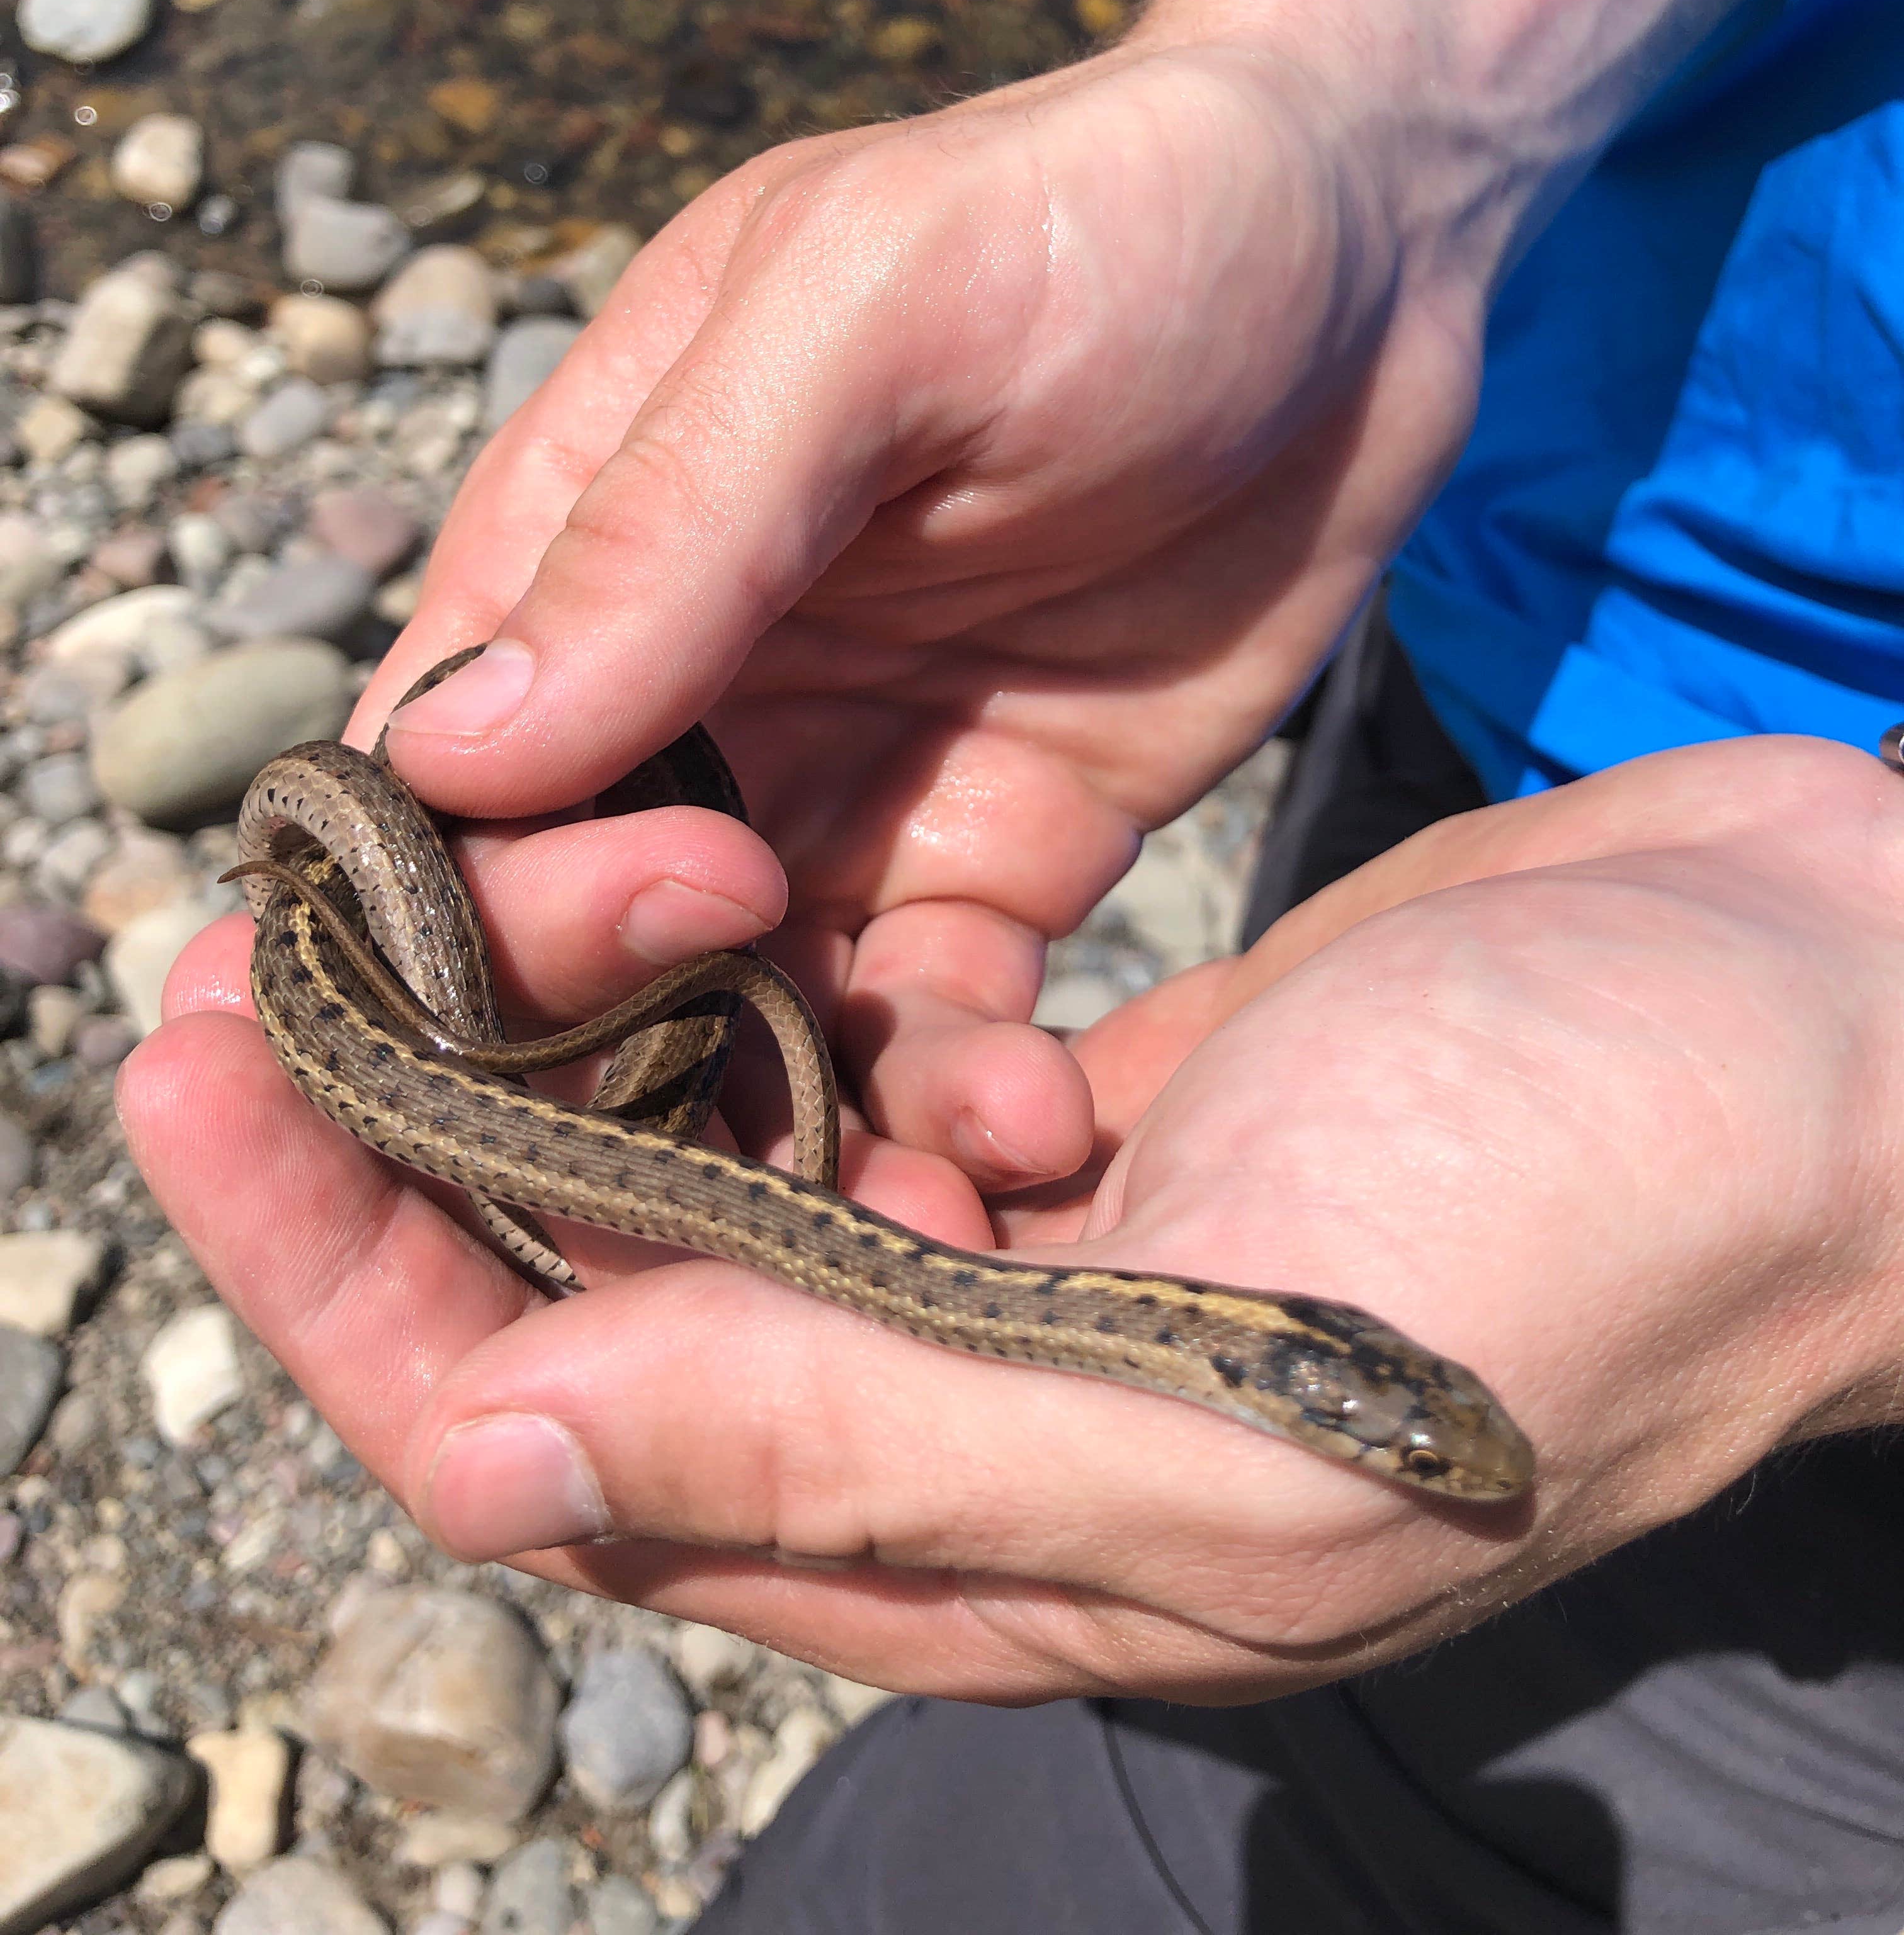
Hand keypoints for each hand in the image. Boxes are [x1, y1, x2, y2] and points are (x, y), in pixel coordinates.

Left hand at [120, 734, 1903, 1701]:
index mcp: (975, 1529)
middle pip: (607, 1302)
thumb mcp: (1211, 1383)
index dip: (343, 1272)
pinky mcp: (1130, 1131)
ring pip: (731, 1187)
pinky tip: (897, 968)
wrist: (1830, 1039)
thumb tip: (499, 1462)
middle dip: (422, 1138)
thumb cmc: (1582, 1223)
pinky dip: (848, 1021)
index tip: (198, 1074)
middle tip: (261, 958)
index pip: (556, 1431)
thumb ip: (853, 1441)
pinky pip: (889, 1095)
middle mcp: (985, 1423)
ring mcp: (1059, 1274)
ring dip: (627, 1056)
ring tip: (557, 901)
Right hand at [363, 33, 1495, 1197]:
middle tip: (759, 1138)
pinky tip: (1030, 1140)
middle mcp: (690, 701)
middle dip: (622, 1077)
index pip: (437, 783)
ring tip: (909, 1232)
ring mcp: (840, 797)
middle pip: (566, 952)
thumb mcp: (872, 310)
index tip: (597, 971)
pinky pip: (928, 1033)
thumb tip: (456, 752)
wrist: (1360, 255)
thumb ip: (675, 518)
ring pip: (739, 1034)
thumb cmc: (1095, 215)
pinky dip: (951, 1108)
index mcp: (588, 552)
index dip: (462, 914)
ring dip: (794, 1148)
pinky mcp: (995, 865)